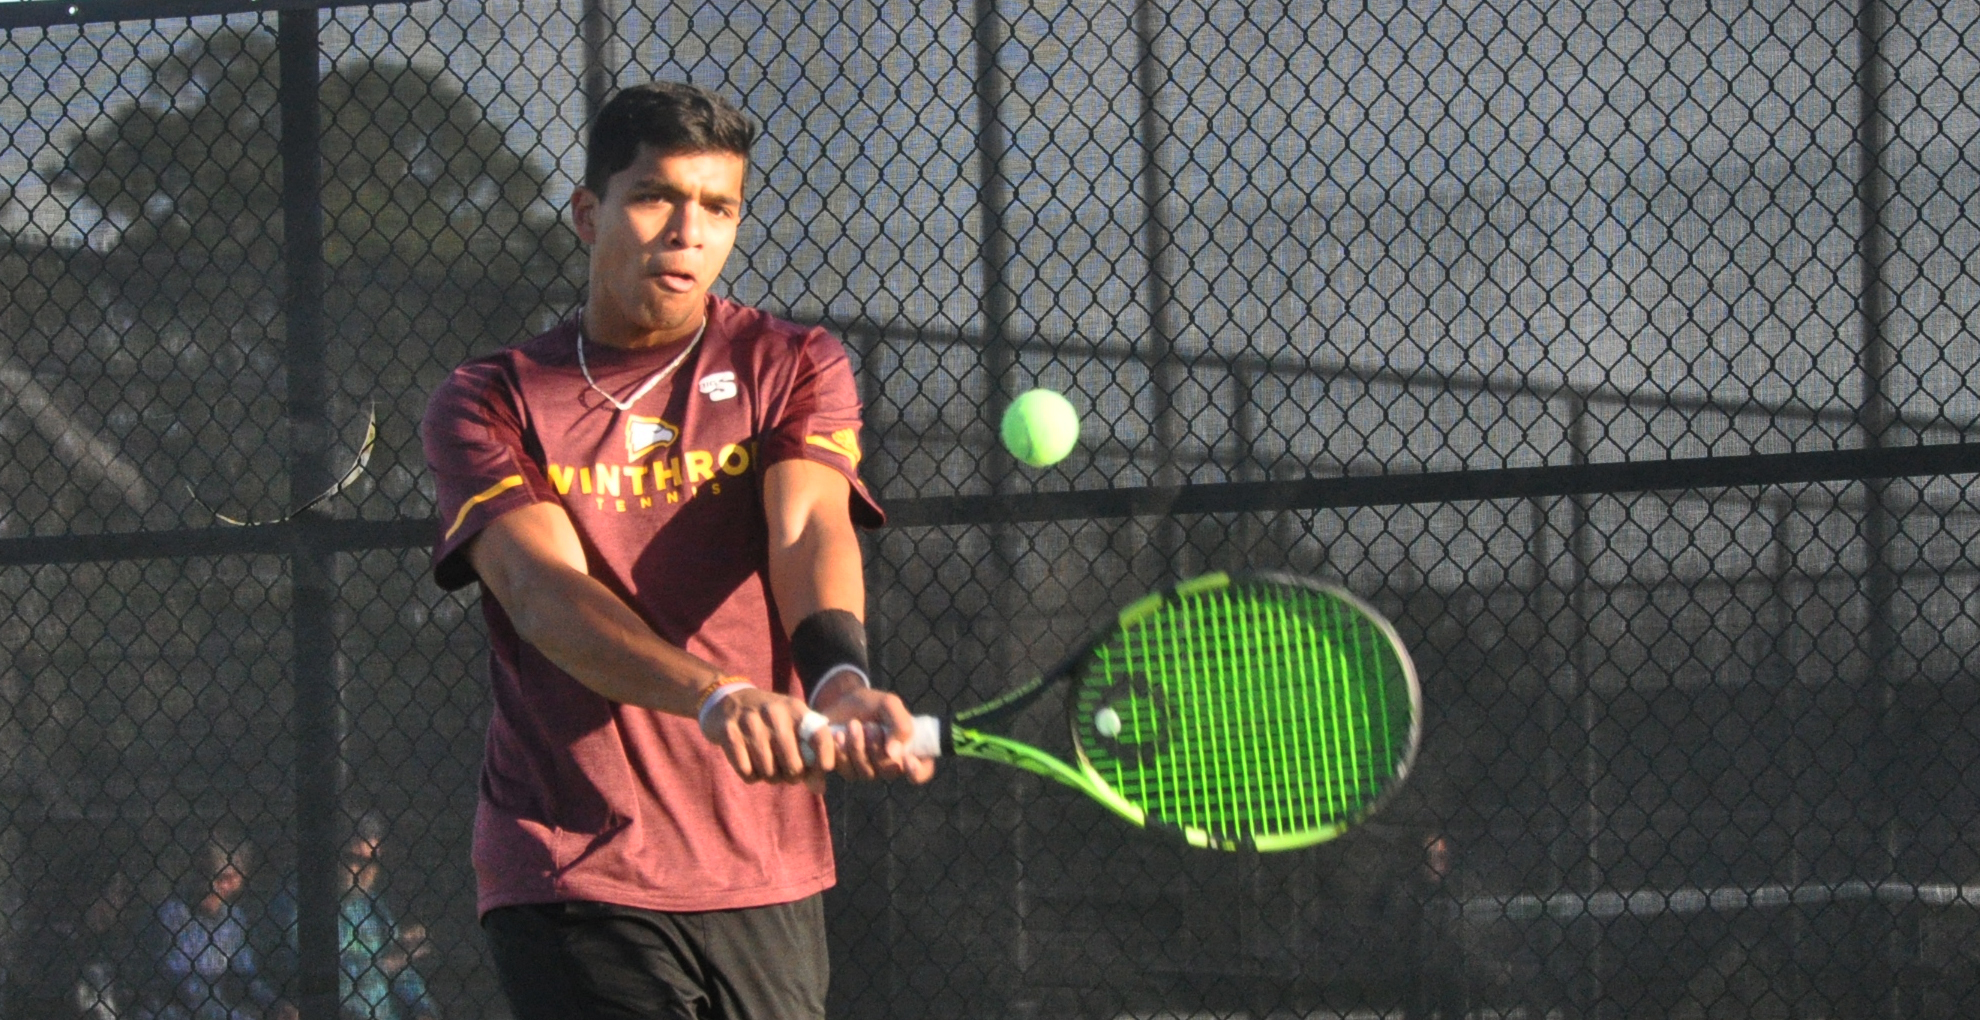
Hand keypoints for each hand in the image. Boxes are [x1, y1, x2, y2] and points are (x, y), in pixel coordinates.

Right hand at [699, 684, 819, 784]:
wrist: (725, 700)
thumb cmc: (767, 720)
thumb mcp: (791, 726)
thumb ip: (809, 755)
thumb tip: (820, 789)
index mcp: (795, 709)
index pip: (819, 735)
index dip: (826, 756)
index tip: (825, 768)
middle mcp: (774, 713)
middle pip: (794, 765)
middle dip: (792, 776)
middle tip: (786, 772)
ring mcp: (750, 722)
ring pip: (769, 772)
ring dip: (769, 776)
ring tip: (766, 765)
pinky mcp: (729, 733)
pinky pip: (747, 772)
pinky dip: (750, 775)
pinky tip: (749, 762)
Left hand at [813, 684, 936, 784]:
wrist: (842, 701)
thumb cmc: (872, 704)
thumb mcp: (889, 704)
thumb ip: (899, 724)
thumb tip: (894, 754)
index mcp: (910, 749)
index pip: (922, 771)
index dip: (917, 771)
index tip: (908, 759)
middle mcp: (891, 764)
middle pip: (889, 772)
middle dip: (877, 748)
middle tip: (869, 726)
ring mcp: (870, 770)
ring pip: (866, 772)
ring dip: (858, 748)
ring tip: (852, 724)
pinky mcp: (849, 770)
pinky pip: (846, 771)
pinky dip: (841, 753)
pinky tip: (838, 735)